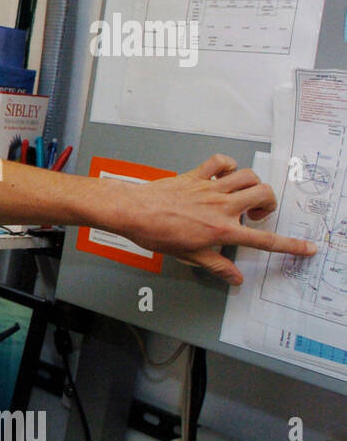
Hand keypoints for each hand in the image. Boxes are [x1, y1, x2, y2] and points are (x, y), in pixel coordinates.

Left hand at [117, 154, 315, 285]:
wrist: (134, 212)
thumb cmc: (156, 233)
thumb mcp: (189, 256)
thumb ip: (217, 266)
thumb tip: (236, 278)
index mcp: (222, 230)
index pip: (263, 240)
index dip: (289, 245)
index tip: (306, 247)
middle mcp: (221, 206)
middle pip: (264, 195)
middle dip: (269, 203)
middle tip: (257, 214)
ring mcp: (209, 188)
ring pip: (248, 176)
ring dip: (252, 184)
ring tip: (243, 195)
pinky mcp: (196, 175)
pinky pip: (220, 161)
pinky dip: (227, 165)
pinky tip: (223, 176)